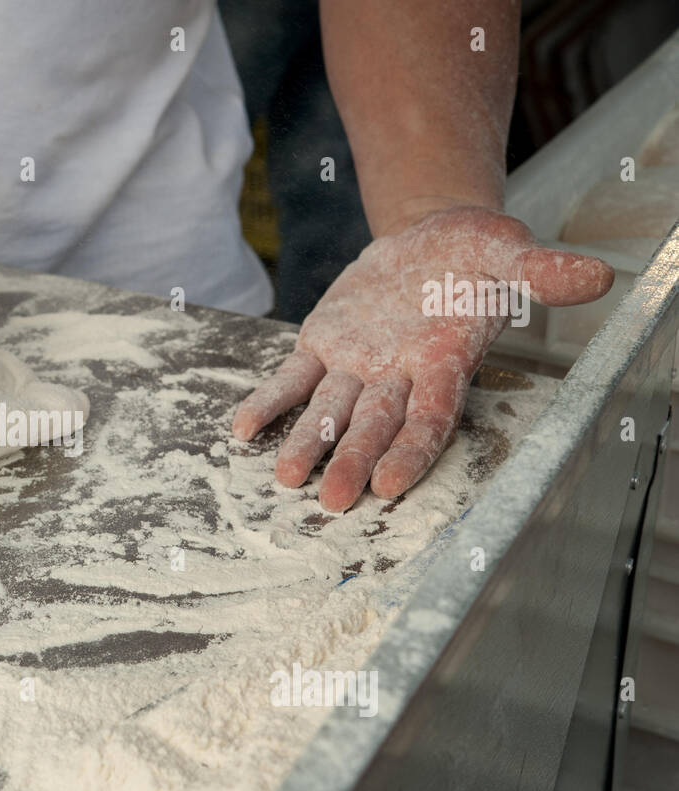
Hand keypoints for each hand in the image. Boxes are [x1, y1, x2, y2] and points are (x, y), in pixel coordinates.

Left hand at [231, 206, 613, 511]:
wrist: (430, 240)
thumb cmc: (475, 255)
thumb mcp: (508, 252)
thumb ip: (540, 271)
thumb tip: (597, 275)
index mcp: (444, 362)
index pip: (430, 417)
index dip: (411, 449)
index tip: (391, 484)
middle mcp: (398, 375)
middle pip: (375, 426)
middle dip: (354, 463)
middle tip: (332, 501)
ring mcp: (357, 366)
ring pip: (330, 412)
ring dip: (307, 443)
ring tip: (286, 476)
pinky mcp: (323, 346)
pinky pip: (292, 379)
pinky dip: (269, 402)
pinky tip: (243, 429)